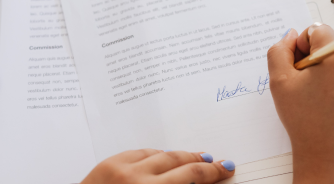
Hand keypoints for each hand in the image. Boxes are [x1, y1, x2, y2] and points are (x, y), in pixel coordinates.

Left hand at [81, 149, 234, 183]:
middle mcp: (138, 180)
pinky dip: (155, 154)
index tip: (224, 169)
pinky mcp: (108, 163)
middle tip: (215, 162)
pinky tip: (163, 156)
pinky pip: (140, 152)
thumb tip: (195, 183)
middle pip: (180, 161)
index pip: (192, 177)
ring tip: (193, 157)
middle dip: (202, 161)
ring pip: (161, 154)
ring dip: (180, 156)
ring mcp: (122, 169)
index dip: (212, 172)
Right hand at [267, 23, 333, 182]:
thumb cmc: (304, 121)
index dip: (302, 46)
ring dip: (332, 72)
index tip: (299, 67)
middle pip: (332, 46)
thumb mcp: (279, 82)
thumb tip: (291, 36)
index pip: (317, 30)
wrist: (329, 155)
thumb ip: (279, 51)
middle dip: (317, 60)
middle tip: (307, 87)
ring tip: (322, 98)